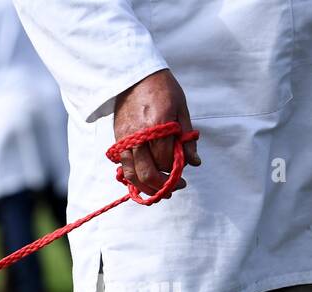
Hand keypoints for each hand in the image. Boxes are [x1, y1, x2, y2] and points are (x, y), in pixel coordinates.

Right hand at [113, 69, 200, 196]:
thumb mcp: (181, 110)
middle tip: (175, 188)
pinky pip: (123, 166)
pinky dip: (132, 178)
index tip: (184, 171)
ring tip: (158, 192)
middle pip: (148, 172)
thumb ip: (186, 138)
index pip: (166, 159)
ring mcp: (125, 140)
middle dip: (162, 185)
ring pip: (132, 174)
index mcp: (158, 125)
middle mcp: (139, 136)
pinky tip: (143, 180)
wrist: (134, 78)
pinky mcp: (118, 141)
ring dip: (146, 187)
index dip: (176, 169)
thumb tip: (194, 163)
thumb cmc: (162, 90)